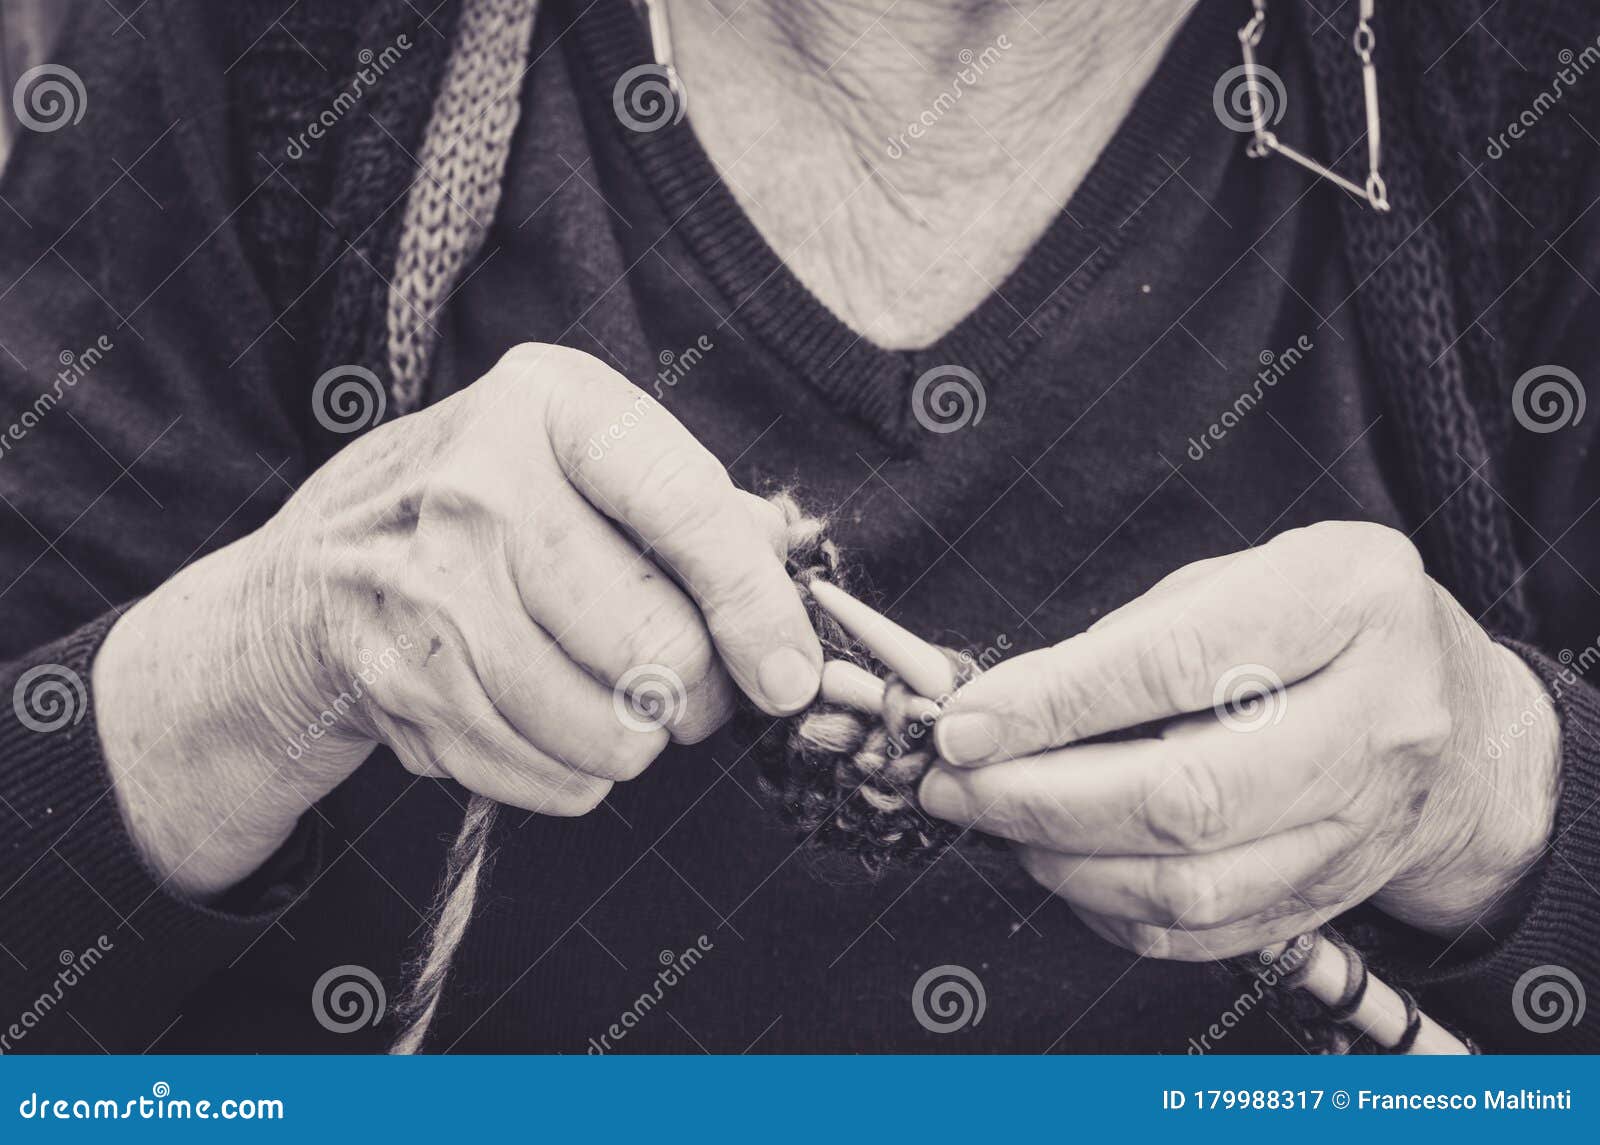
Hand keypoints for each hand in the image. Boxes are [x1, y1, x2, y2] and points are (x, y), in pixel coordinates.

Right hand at [93, 343, 820, 897]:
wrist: (320, 570)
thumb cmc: (498, 507)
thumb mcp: (591, 459)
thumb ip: (702, 508)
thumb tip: (788, 584)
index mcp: (549, 405)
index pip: (684, 507)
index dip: (755, 607)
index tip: (790, 678)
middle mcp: (477, 487)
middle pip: (657, 645)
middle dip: (700, 691)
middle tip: (683, 682)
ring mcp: (426, 591)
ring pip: (609, 731)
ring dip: (638, 740)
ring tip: (615, 701)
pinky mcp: (400, 685)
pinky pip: (550, 779)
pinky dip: (575, 774)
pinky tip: (550, 724)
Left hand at [919, 521, 1559, 959]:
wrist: (1464, 731)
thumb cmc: (1325, 631)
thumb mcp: (1243, 579)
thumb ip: (1132, 636)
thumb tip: (1003, 709)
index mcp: (1350, 602)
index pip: (1180, 663)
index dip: (1056, 702)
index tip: (964, 723)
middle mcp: (1376, 721)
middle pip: (1186, 795)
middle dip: (1038, 800)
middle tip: (954, 785)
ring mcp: (1364, 826)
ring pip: (1190, 883)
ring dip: (1061, 862)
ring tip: (993, 822)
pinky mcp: (1332, 898)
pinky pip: (1202, 931)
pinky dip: (1109, 910)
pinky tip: (1061, 865)